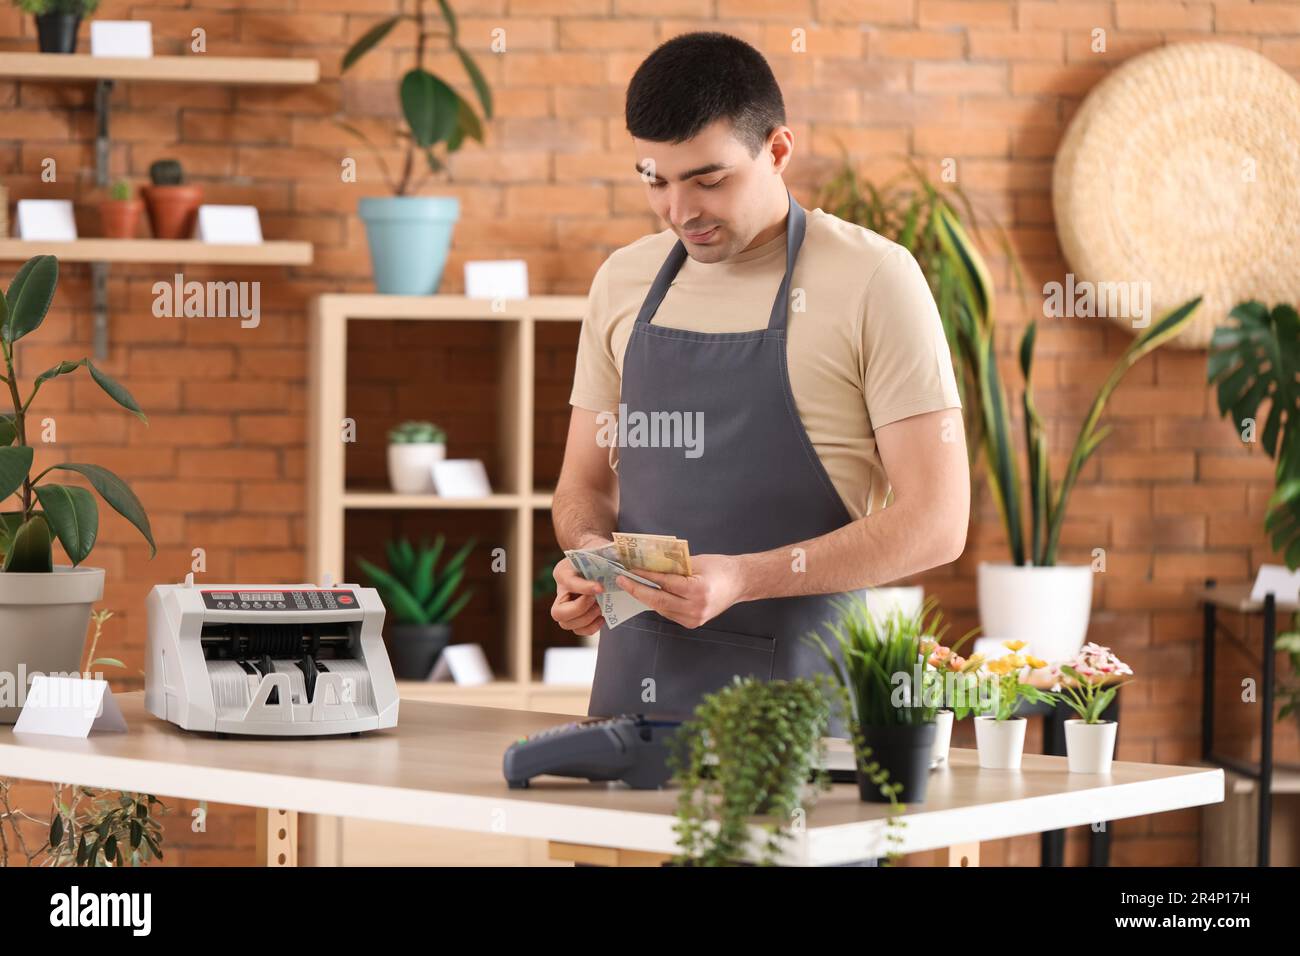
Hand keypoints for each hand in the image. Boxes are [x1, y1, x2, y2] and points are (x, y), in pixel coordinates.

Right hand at [550, 537, 610, 637]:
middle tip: (597, 602)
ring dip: (586, 620)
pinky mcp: (576, 616)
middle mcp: (560, 591)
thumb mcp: (601, 548)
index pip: (569, 582)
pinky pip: (578, 630)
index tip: (601, 588)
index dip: (584, 587)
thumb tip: (625, 565)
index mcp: (563, 572)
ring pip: (566, 624)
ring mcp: (566, 606)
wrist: (594, 558)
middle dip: (580, 610)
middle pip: (558, 612)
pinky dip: (591, 627)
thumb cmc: (598, 552)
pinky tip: (603, 617)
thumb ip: (608, 555)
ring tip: (601, 609)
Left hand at [615, 553, 746, 629]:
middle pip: (658, 600)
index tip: (629, 570)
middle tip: (621, 580)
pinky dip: (657, 602)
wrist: (740, 583)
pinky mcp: (692, 623)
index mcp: (698, 590)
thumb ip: (672, 566)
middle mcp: (696, 608)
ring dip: (645, 597)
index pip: (665, 583)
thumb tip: (647, 566)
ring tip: (631, 585)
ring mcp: (694, 619)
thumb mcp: (695, 562)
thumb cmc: (719, 567)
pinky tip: (648, 593)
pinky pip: (668, 612)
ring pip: (661, 608)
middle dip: (637, 590)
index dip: (645, 577)